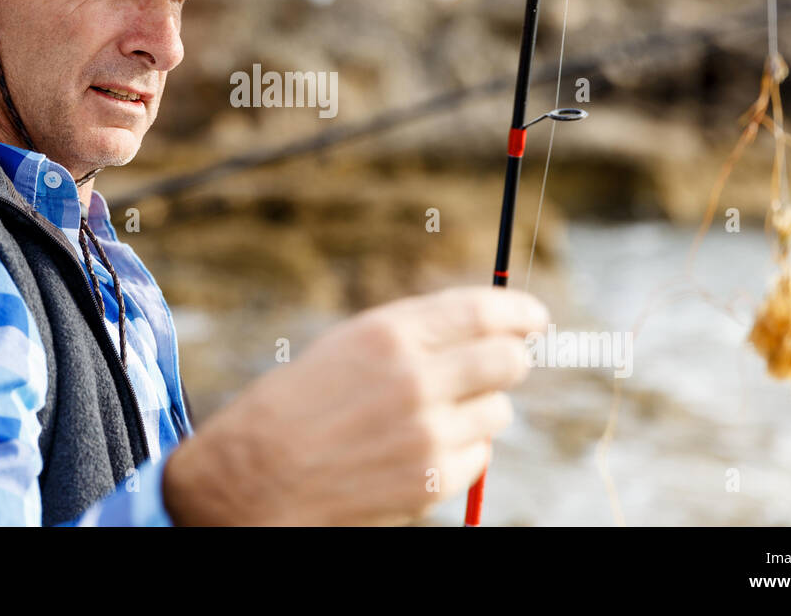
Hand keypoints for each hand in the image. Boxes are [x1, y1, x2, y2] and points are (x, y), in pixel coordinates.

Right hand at [163, 285, 548, 525]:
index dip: (519, 311)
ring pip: (499, 412)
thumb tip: (484, 326)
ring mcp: (428, 432)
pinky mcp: (432, 479)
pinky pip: (478, 456)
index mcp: (390, 334)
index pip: (482, 312)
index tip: (534, 317)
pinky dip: (461, 451)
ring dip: (480, 410)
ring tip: (432, 416)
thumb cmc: (298, 404)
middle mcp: (416, 378)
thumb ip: (415, 334)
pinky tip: (418, 449)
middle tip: (500, 365)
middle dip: (511, 360)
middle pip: (509, 361)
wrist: (256, 477)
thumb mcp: (349, 345)